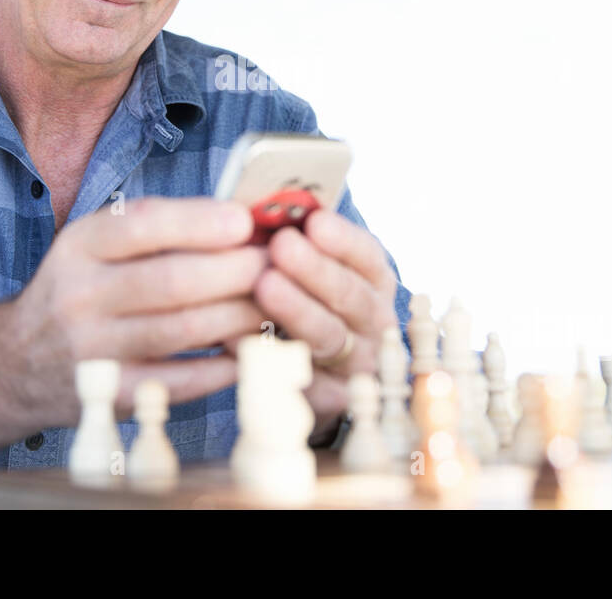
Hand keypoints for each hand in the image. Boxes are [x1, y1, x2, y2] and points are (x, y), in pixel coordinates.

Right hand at [8, 196, 267, 423]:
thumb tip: (242, 218)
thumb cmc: (79, 289)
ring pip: (181, 331)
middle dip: (235, 269)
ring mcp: (93, 350)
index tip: (244, 219)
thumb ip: (156, 230)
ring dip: (238, 314)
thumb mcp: (96, 245)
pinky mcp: (110, 395)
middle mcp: (80, 295)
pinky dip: (222, 367)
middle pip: (171, 281)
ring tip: (273, 302)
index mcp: (80, 246)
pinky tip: (250, 349)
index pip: (143, 224)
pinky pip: (179, 382)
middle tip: (274, 263)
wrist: (16, 361)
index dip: (199, 221)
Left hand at [251, 208, 399, 429]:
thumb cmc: (305, 298)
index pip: (367, 255)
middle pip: (349, 296)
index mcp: (373, 280)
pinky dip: (270, 357)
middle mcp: (374, 321)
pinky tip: (236, 338)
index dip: (342, 238)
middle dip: (315, 269)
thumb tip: (257, 213)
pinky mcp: (329, 397)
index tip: (315, 220)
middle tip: (282, 246)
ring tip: (264, 286)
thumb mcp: (312, 267)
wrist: (318, 373)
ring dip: (297, 309)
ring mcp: (356, 362)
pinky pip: (300, 378)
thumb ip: (294, 241)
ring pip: (328, 336)